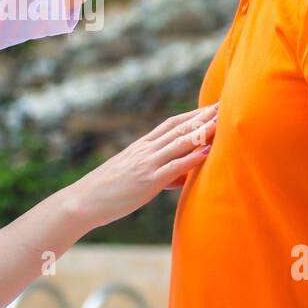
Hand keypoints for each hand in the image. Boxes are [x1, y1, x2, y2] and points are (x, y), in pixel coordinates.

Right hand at [65, 101, 217, 230]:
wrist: (83, 200)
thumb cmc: (108, 191)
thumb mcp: (133, 176)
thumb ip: (157, 173)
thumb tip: (178, 177)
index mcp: (140, 147)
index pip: (170, 124)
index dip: (191, 115)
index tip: (209, 108)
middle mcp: (145, 150)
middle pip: (178, 128)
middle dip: (202, 117)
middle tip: (223, 106)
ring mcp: (147, 164)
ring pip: (179, 143)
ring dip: (202, 132)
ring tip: (221, 122)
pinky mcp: (148, 180)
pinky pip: (174, 166)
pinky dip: (192, 158)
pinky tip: (208, 152)